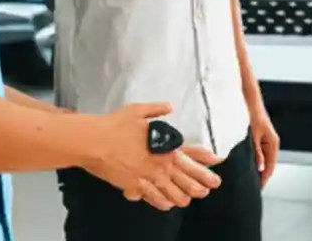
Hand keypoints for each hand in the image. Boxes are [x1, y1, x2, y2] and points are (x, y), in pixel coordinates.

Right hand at [79, 102, 221, 210]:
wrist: (94, 142)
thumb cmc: (115, 125)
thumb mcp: (138, 110)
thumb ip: (157, 109)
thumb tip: (169, 106)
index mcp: (165, 145)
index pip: (192, 153)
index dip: (206, 158)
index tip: (218, 161)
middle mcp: (161, 163)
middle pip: (188, 176)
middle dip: (203, 182)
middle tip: (212, 186)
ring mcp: (149, 177)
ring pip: (174, 191)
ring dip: (186, 195)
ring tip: (193, 198)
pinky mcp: (135, 186)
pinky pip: (154, 198)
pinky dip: (164, 202)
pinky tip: (169, 204)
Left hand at [247, 94, 279, 187]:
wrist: (249, 98)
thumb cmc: (252, 113)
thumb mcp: (252, 136)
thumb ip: (255, 152)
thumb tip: (256, 168)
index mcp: (272, 144)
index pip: (269, 169)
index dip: (262, 180)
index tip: (255, 190)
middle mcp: (270, 143)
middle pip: (265, 166)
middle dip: (256, 175)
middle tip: (246, 186)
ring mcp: (263, 141)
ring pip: (258, 160)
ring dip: (251, 167)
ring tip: (241, 177)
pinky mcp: (256, 138)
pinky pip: (254, 153)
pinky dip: (248, 159)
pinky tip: (238, 162)